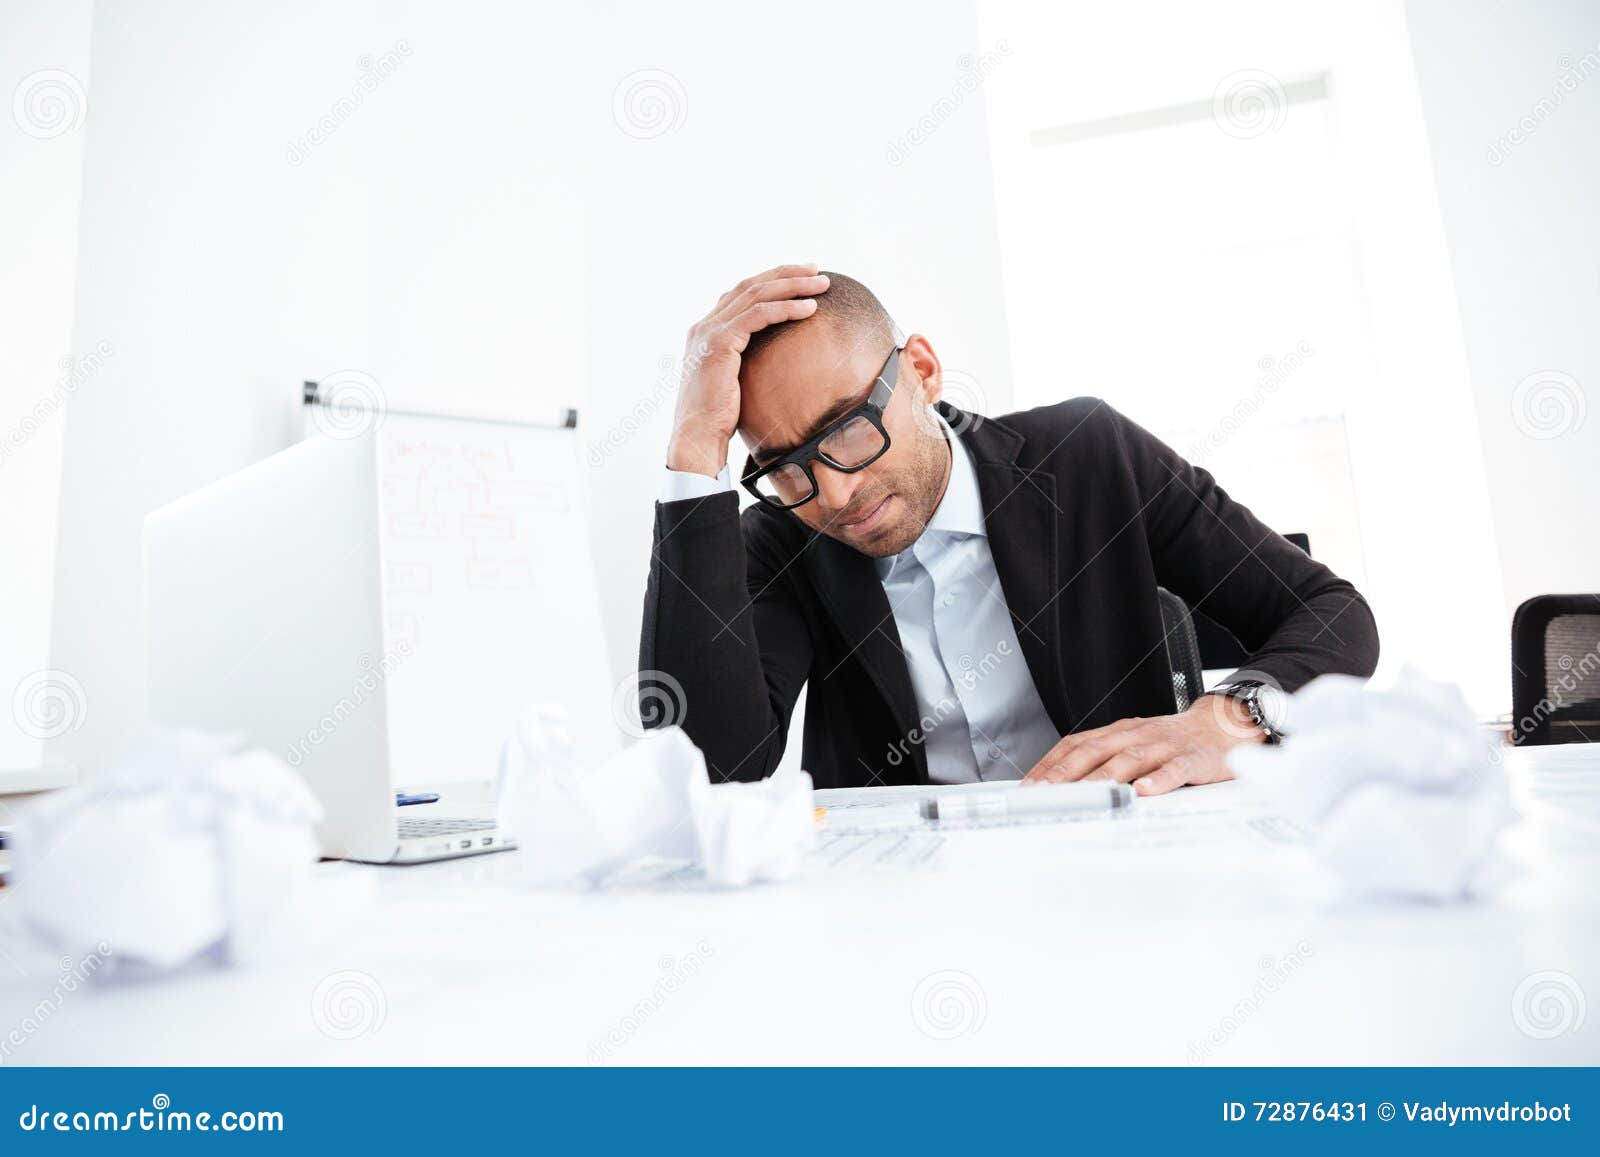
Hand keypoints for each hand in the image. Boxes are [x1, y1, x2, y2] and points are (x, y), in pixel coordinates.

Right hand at [666, 263, 830, 476]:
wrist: (697, 437)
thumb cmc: (718, 418)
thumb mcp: (733, 382)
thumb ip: (745, 361)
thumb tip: (772, 361)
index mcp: (706, 331)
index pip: (742, 293)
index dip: (773, 281)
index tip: (802, 277)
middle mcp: (705, 325)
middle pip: (751, 285)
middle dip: (786, 274)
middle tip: (817, 270)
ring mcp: (709, 332)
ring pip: (756, 295)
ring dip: (792, 286)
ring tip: (821, 284)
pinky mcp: (719, 343)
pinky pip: (758, 315)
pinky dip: (785, 308)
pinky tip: (809, 308)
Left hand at [1020, 695, 1265, 795]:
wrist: (1223, 726)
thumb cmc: (1172, 742)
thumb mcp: (1133, 743)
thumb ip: (1104, 760)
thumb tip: (1062, 785)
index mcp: (1118, 733)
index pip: (1076, 744)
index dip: (1051, 763)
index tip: (1030, 784)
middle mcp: (1136, 735)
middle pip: (1095, 750)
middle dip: (1066, 772)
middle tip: (1044, 792)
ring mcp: (1163, 746)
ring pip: (1129, 759)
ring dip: (1104, 778)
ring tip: (1084, 794)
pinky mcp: (1192, 759)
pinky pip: (1174, 769)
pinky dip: (1158, 780)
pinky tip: (1144, 791)